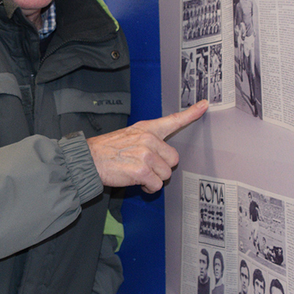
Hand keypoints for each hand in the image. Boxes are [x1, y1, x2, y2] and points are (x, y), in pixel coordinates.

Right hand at [87, 100, 207, 192]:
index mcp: (147, 128)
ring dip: (153, 179)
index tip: (205, 105)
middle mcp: (149, 139)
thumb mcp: (129, 135)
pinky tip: (136, 181)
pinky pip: (155, 185)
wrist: (89, 160)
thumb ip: (148, 141)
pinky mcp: (141, 170)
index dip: (191, 113)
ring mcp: (145, 154)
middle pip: (173, 160)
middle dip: (162, 168)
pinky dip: (147, 188)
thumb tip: (162, 156)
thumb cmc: (107, 150)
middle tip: (145, 167)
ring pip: (165, 175)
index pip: (173, 119)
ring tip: (137, 174)